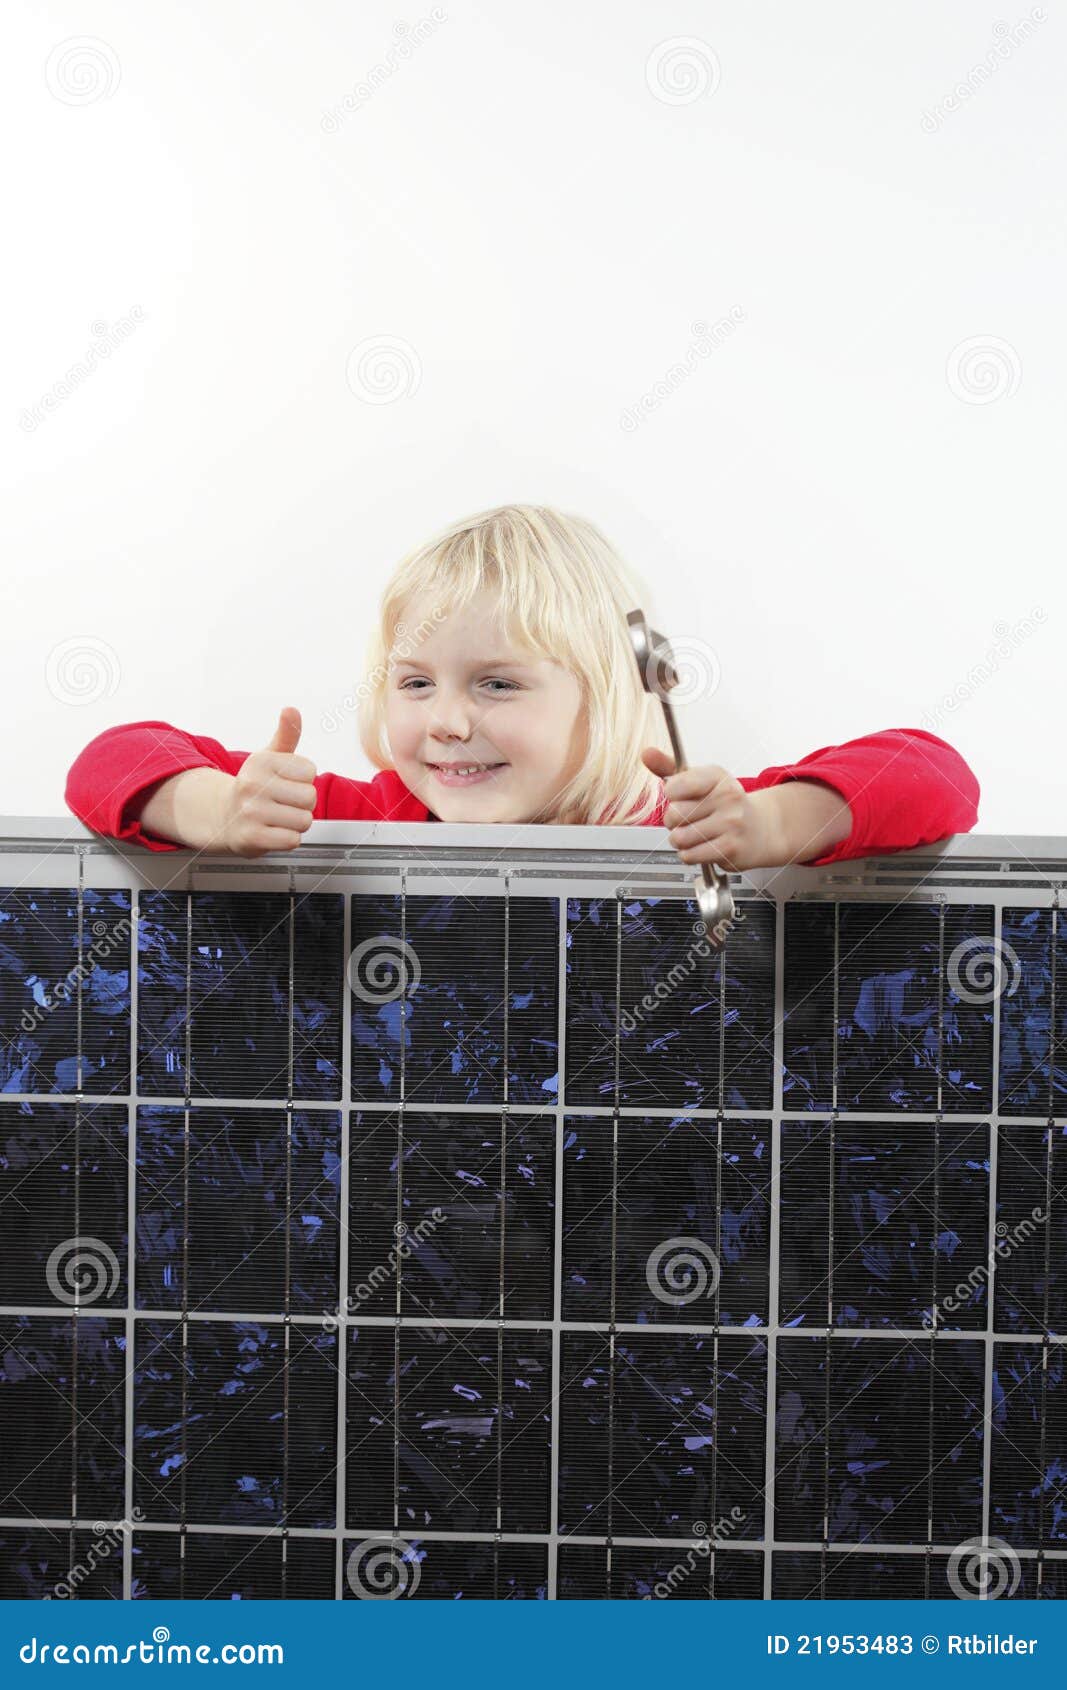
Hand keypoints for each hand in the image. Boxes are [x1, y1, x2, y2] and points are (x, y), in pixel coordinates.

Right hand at [217, 707, 318, 856]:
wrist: (223, 818)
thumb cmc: (253, 787)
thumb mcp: (269, 757)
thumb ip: (286, 734)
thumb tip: (291, 710)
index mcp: (260, 762)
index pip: (310, 771)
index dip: (302, 780)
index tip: (285, 782)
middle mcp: (252, 785)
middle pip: (310, 797)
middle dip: (302, 804)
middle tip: (282, 803)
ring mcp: (251, 812)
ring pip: (304, 820)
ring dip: (295, 823)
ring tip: (277, 817)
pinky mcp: (252, 837)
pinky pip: (292, 840)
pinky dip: (287, 839)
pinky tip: (273, 831)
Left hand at [641, 746, 784, 871]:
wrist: (760, 829)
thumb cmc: (724, 804)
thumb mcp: (700, 780)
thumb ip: (669, 768)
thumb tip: (646, 753)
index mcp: (717, 776)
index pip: (674, 786)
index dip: (671, 795)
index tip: (681, 795)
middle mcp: (727, 797)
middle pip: (673, 815)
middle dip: (674, 822)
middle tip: (689, 819)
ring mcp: (731, 823)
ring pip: (679, 838)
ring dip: (681, 840)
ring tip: (696, 834)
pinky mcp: (730, 849)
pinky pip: (689, 855)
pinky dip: (690, 854)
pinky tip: (703, 846)